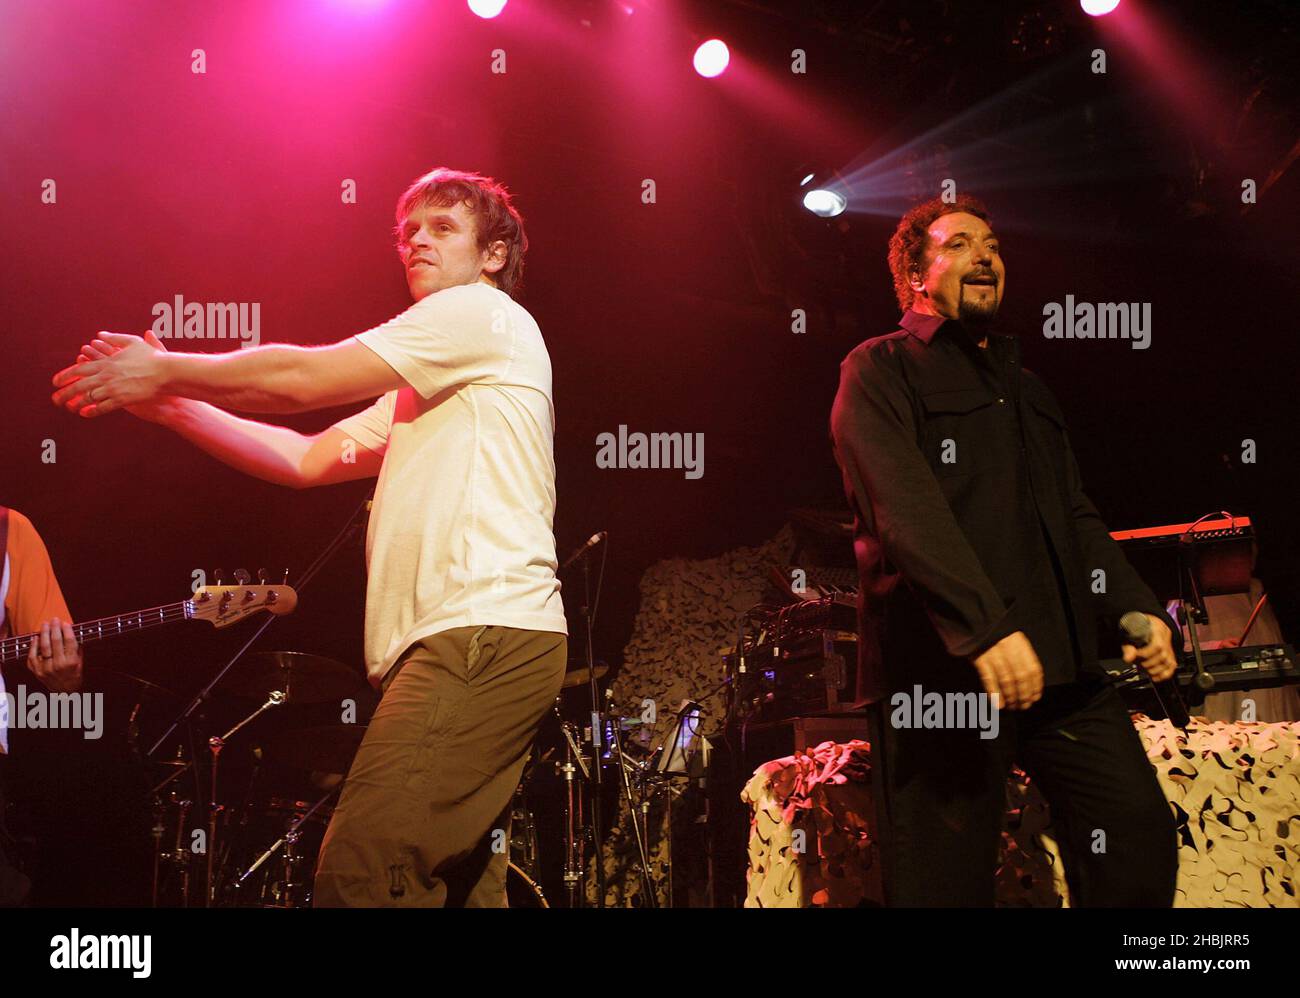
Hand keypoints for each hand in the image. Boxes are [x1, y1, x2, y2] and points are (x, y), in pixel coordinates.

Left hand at [27, 617, 83, 692]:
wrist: (64, 691)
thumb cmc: (74, 674)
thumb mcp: (80, 661)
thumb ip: (77, 648)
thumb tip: (72, 632)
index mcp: (71, 662)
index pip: (69, 642)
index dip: (67, 631)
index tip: (65, 623)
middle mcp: (58, 665)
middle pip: (56, 642)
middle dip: (55, 628)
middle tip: (55, 620)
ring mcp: (46, 668)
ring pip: (44, 647)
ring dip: (44, 633)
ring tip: (45, 624)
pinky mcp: (37, 671)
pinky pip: (32, 656)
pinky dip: (33, 645)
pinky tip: (35, 637)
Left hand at [51, 330, 168, 416]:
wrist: (166, 372)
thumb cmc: (152, 356)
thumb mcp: (133, 342)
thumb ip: (115, 338)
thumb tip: (101, 334)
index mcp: (107, 362)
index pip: (79, 369)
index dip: (65, 376)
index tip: (56, 381)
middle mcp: (107, 376)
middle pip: (79, 386)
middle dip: (64, 393)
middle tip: (55, 399)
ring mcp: (114, 388)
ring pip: (88, 398)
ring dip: (76, 403)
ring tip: (68, 407)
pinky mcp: (123, 399)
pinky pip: (103, 407)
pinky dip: (92, 411)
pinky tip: (85, 413)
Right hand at [971, 630, 1042, 709]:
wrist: (974, 620)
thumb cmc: (994, 633)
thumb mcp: (1012, 639)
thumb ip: (1021, 656)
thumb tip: (1029, 682)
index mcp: (1021, 644)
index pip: (1033, 669)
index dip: (1035, 686)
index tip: (1034, 697)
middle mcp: (1010, 648)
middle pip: (1021, 677)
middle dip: (1023, 695)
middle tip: (1023, 706)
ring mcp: (994, 653)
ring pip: (1006, 679)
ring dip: (1010, 696)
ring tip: (1011, 706)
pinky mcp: (980, 657)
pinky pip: (989, 678)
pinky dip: (994, 692)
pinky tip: (997, 703)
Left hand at [1123, 613, 1177, 682]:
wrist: (1145, 623)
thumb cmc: (1136, 627)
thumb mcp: (1128, 634)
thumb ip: (1128, 647)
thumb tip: (1128, 659)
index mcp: (1157, 628)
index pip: (1157, 645)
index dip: (1145, 654)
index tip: (1134, 657)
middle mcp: (1166, 637)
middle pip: (1162, 655)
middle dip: (1147, 663)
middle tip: (1137, 663)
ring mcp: (1169, 647)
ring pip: (1168, 662)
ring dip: (1154, 670)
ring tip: (1142, 668)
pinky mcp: (1170, 654)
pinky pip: (1172, 666)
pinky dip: (1164, 674)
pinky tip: (1154, 677)